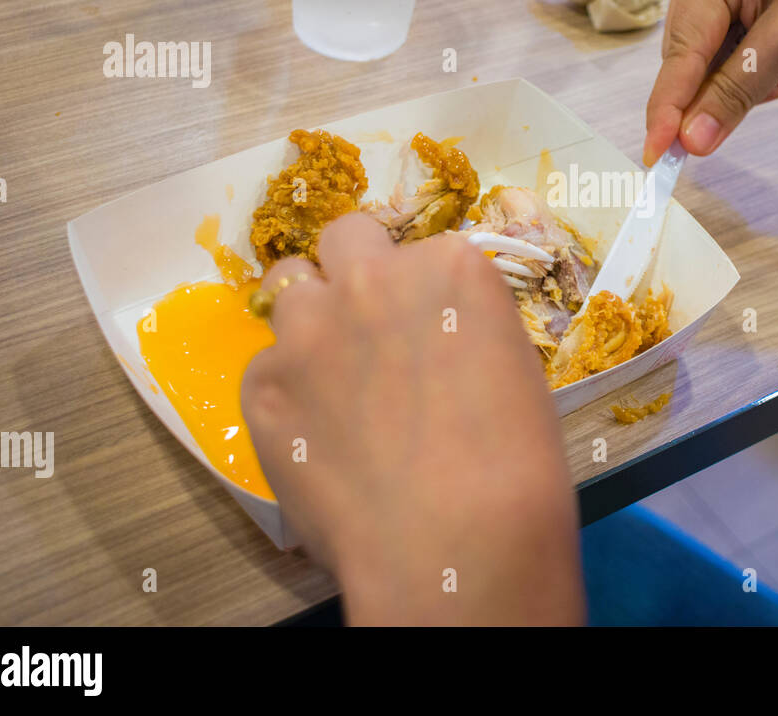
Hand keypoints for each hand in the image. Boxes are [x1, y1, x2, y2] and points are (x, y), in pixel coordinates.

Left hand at [241, 213, 584, 624]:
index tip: (425, 325)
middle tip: (369, 323)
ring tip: (333, 378)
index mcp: (449, 267)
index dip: (421, 289)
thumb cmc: (514, 464)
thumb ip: (461, 327)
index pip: (423, 248)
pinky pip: (265, 367)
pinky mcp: (263, 385)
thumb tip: (431, 339)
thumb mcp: (510, 368)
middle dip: (354, 270)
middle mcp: (372, 280)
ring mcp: (309, 329)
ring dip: (311, 319)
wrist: (457, 539)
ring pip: (288, 288)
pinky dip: (286, 391)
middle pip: (344, 238)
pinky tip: (318, 437)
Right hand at [644, 0, 777, 163]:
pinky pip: (724, 50)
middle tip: (709, 141)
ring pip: (704, 58)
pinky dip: (743, 72)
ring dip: (730, 84)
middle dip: (705, 95)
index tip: (656, 154)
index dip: (667, 106)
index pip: (680, 47)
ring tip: (777, 80)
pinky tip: (776, 72)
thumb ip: (734, 92)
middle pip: (685, 54)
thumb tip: (691, 142)